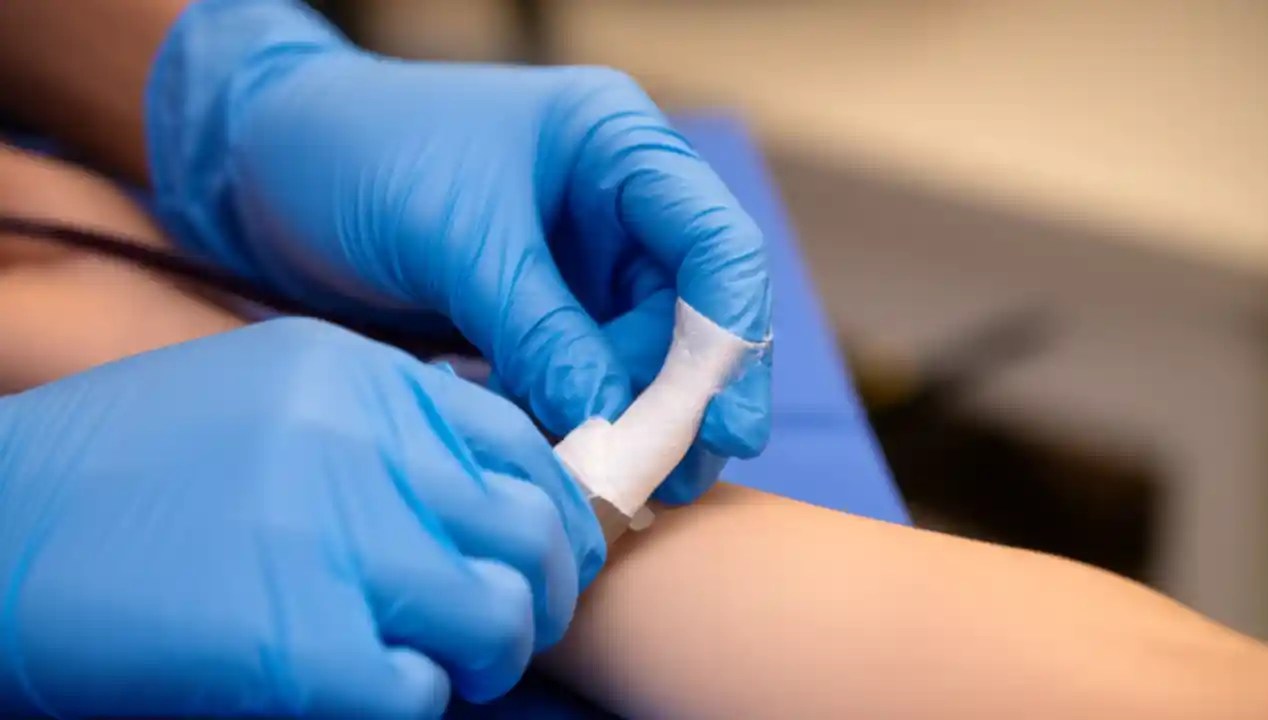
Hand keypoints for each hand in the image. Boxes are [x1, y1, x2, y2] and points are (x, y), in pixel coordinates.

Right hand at [0, 319, 602, 717]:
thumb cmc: (132, 468)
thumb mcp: (272, 395)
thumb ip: (385, 426)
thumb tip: (484, 485)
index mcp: (361, 379)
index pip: (523, 447)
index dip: (559, 512)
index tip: (559, 553)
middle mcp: (363, 448)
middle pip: (530, 535)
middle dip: (540, 593)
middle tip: (503, 624)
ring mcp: (334, 543)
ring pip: (497, 618)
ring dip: (487, 656)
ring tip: (442, 663)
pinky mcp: (297, 646)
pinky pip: (420, 692)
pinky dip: (414, 699)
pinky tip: (368, 684)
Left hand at [148, 0, 772, 501]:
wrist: (258, 167)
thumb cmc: (356, 157)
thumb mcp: (458, 241)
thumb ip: (542, 332)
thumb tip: (612, 428)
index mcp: (615, 147)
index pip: (715, 242)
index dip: (733, 338)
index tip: (726, 426)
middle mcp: (615, 202)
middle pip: (691, 313)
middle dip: (683, 399)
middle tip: (667, 483)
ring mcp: (577, 260)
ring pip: (638, 356)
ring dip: (625, 422)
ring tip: (604, 486)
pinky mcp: (536, 309)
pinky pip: (580, 375)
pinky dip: (572, 419)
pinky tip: (553, 457)